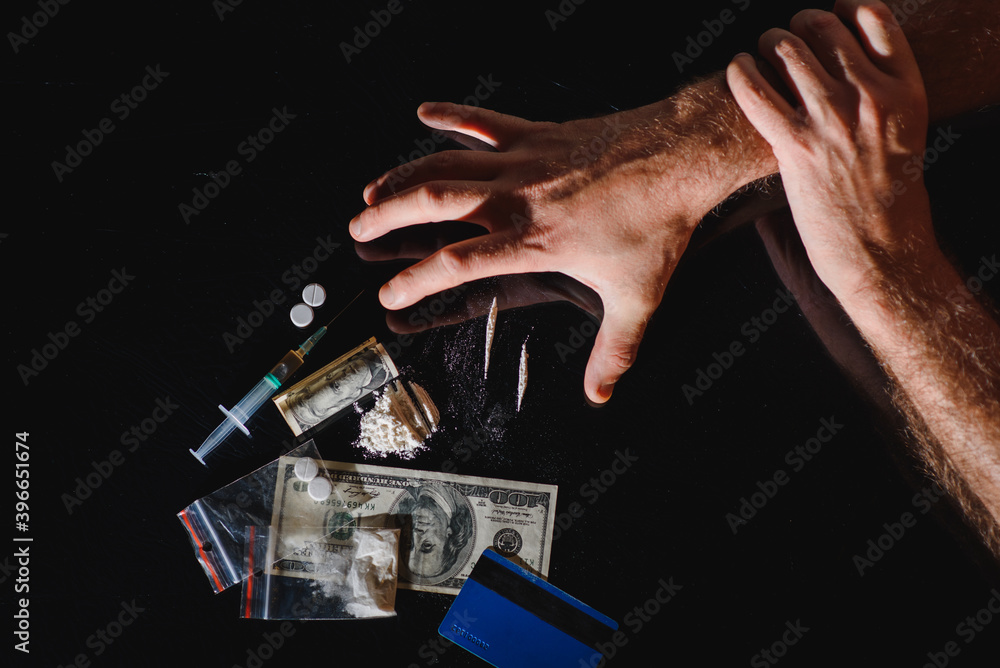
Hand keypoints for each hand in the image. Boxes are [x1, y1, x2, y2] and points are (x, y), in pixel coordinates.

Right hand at [351, 87, 757, 402]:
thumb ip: (614, 350)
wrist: (677, 156)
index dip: (414, 282)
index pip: (455, 264)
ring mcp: (522, 160)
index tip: (390, 296)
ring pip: (443, 163)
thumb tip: (601, 392)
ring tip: (371, 190)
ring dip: (402, 175)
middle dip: (386, 217)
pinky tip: (426, 112)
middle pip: (431, 203)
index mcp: (530, 239)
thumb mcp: (636, 297)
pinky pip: (482, 120)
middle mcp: (515, 197)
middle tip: (358, 230)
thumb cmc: (656, 221)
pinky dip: (451, 115)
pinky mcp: (535, 133)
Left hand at [726, 0, 934, 305]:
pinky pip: (756, 91)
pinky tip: (738, 72)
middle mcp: (872, 97)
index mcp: (906, 90)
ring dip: (765, 46)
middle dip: (797, 28)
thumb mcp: (903, 140)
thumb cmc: (892, 206)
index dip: (843, 11)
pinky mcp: (797, 147)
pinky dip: (741, 74)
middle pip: (823, 27)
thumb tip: (843, 80)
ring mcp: (833, 119)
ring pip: (786, 50)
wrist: (885, 255)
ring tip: (757, 56)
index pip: (874, 18)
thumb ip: (880, 104)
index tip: (827, 19)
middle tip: (783, 42)